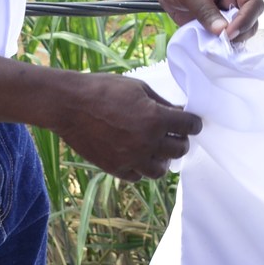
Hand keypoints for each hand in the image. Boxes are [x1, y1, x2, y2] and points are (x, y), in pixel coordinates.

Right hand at [53, 72, 202, 180]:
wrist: (69, 104)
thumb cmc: (104, 90)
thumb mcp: (139, 88)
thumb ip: (162, 103)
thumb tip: (179, 111)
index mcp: (156, 118)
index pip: (190, 126)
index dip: (193, 123)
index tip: (192, 123)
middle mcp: (147, 142)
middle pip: (179, 150)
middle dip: (181, 140)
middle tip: (175, 134)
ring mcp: (131, 158)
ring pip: (160, 170)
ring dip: (163, 159)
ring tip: (157, 149)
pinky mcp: (114, 168)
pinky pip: (137, 176)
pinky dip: (141, 168)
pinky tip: (138, 156)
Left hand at [148, 0, 263, 44]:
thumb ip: (204, 9)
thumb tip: (222, 31)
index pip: (254, 2)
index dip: (246, 19)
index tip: (228, 32)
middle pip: (252, 20)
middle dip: (240, 32)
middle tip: (221, 41)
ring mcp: (225, 13)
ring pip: (241, 32)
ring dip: (231, 41)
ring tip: (214, 44)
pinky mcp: (215, 24)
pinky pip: (224, 37)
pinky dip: (219, 45)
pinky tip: (209, 46)